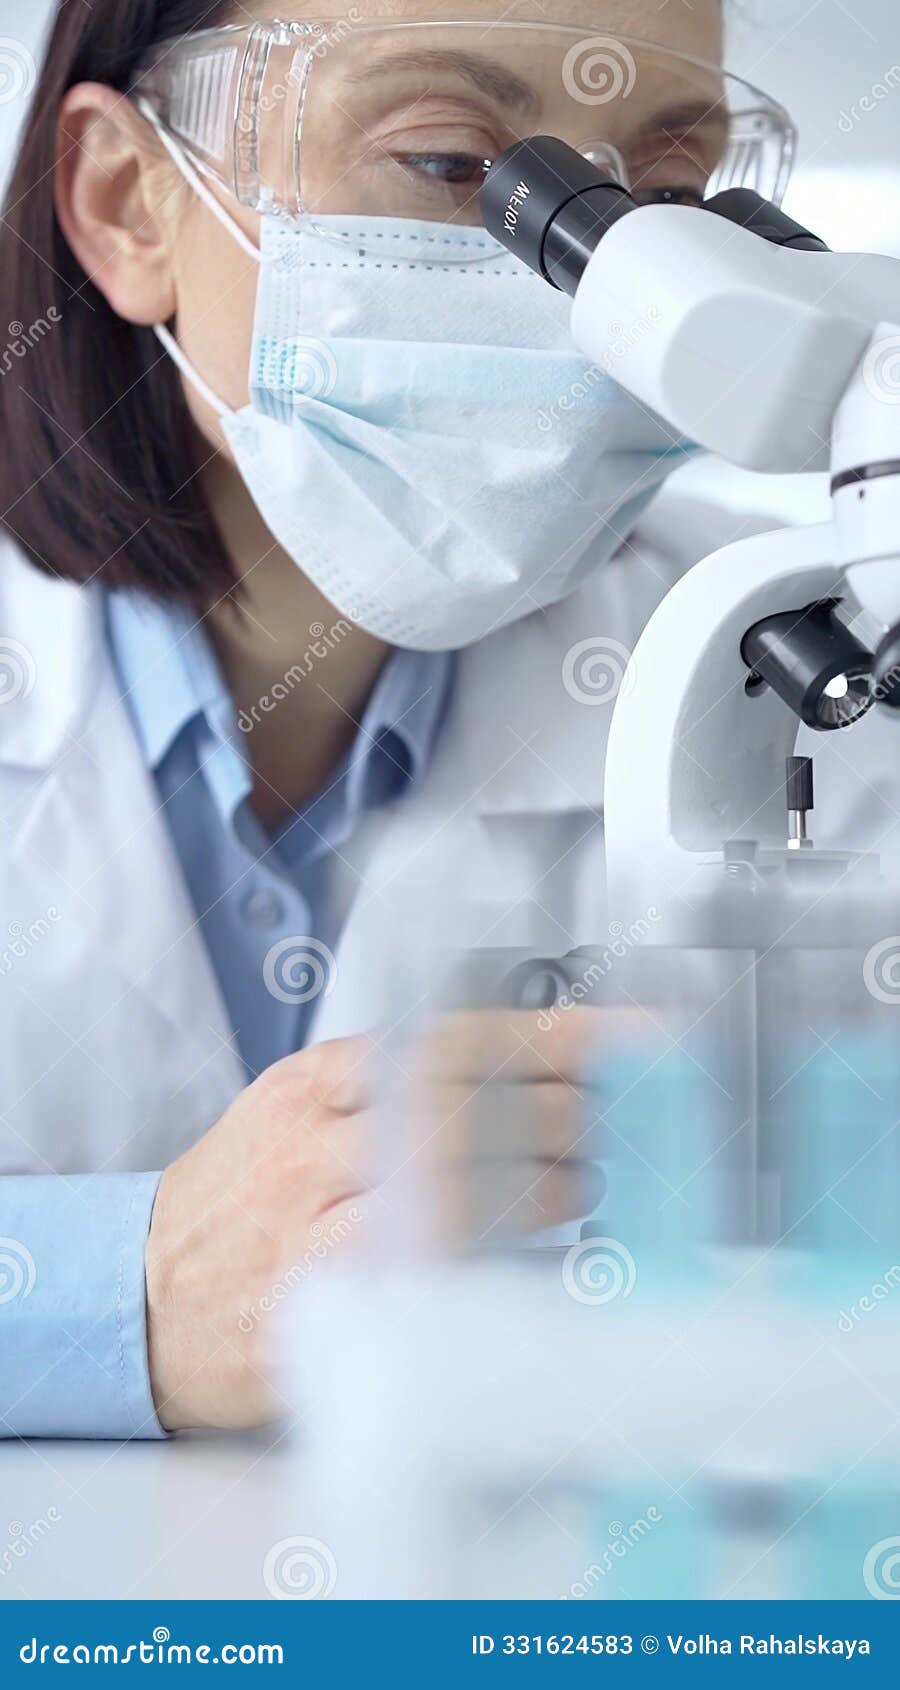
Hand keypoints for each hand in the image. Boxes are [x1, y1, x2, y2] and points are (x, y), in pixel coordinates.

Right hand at [145, 1010, 622, 1430]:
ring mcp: (311, 1213)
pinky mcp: (317, 1293)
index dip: (554, 1035)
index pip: (452, 1035)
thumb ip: (396, 1097)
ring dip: (547, 1169)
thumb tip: (533, 1086)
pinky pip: (421, 1258)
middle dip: (566, 1101)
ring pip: (443, 1169)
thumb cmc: (245, 1205)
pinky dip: (497, 1244)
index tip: (635, 1037)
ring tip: (606, 1171)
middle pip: (461, 1096)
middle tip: (639, 1113)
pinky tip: (550, 1240)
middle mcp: (314, 1134)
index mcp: (316, 1080)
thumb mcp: (300, 1118)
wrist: (142, 1300)